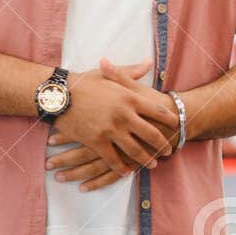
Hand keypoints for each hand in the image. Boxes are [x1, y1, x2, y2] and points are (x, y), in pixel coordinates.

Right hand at [46, 61, 176, 190]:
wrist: (58, 95)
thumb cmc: (83, 83)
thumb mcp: (108, 75)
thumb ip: (131, 72)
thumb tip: (148, 62)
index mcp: (129, 97)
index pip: (157, 110)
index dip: (169, 119)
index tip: (177, 124)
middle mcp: (124, 115)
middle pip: (151, 134)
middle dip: (162, 144)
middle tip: (169, 150)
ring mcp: (111, 130)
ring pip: (135, 150)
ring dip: (146, 159)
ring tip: (154, 164)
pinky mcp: (97, 142)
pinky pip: (113, 159)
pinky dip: (121, 168)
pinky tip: (127, 172)